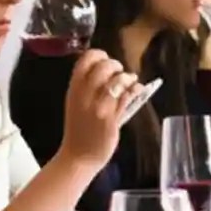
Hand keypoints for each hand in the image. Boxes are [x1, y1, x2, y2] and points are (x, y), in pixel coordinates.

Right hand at [56, 50, 137, 165]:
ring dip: (127, 77)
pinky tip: (137, 89)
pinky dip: (135, 89)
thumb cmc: (79, 130)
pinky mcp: (111, 118)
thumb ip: (87, 88)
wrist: (79, 156)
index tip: (105, 59)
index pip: (84, 61)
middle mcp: (84, 95)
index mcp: (73, 90)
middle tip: (120, 72)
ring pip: (116, 81)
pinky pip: (126, 97)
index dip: (98, 55)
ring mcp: (98, 107)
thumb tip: (108, 71)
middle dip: (115, 65)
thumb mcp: (76, 104)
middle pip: (103, 67)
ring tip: (130, 81)